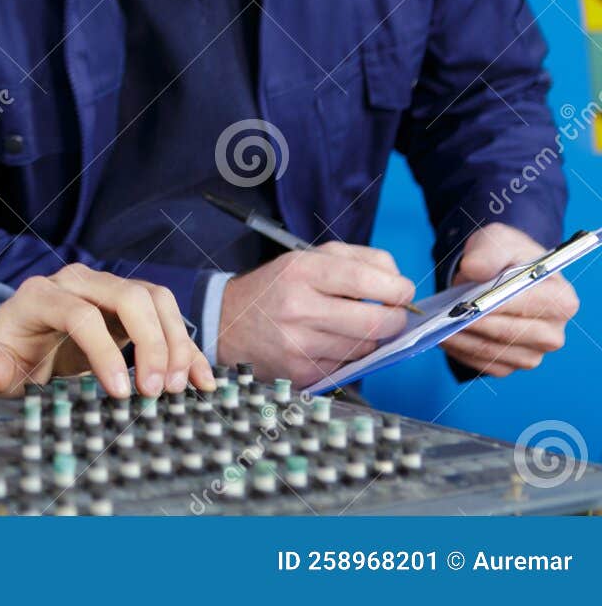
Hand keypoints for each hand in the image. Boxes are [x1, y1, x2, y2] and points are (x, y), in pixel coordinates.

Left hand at [0, 264, 214, 397]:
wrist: (24, 340)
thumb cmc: (11, 354)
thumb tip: (0, 375)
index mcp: (39, 295)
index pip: (80, 314)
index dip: (104, 352)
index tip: (121, 393)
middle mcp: (76, 282)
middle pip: (128, 296)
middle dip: (151, 343)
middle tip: (157, 391)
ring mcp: (107, 288)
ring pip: (154, 298)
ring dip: (174, 341)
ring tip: (177, 388)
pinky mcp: (130, 305)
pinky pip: (167, 314)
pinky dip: (188, 346)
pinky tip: (201, 378)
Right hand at [217, 243, 415, 387]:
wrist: (227, 322)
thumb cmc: (277, 287)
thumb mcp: (307, 258)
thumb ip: (358, 260)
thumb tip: (399, 283)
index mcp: (301, 271)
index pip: (367, 279)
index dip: (398, 289)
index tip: (403, 292)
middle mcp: (299, 308)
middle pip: (376, 322)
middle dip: (396, 320)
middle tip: (392, 315)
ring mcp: (300, 344)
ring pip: (366, 347)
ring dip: (372, 339)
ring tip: (354, 327)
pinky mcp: (302, 372)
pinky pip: (349, 366)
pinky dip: (351, 355)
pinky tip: (333, 343)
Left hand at [442, 223, 578, 376]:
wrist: (501, 273)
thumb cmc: (505, 256)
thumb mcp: (498, 240)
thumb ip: (488, 251)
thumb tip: (475, 269)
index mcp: (561, 300)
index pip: (523, 306)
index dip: (489, 305)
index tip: (462, 303)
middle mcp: (553, 331)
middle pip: (507, 334)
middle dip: (471, 325)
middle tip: (441, 317)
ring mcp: (535, 352)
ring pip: (493, 352)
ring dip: (461, 341)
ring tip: (436, 326)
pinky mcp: (514, 363)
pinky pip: (485, 365)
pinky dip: (462, 352)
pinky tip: (444, 337)